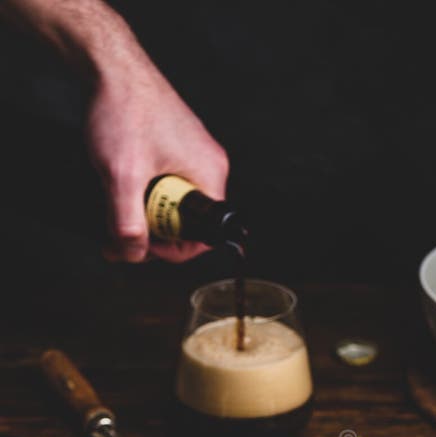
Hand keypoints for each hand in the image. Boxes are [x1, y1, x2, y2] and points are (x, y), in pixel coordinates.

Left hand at [86, 61, 228, 262]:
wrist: (110, 66)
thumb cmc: (123, 110)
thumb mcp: (122, 176)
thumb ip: (127, 223)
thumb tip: (132, 255)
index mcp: (210, 176)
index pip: (203, 237)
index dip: (171, 251)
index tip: (142, 247)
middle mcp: (208, 166)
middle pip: (187, 223)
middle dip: (154, 233)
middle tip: (122, 229)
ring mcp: (194, 155)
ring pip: (174, 204)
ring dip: (145, 212)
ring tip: (118, 201)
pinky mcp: (177, 146)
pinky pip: (167, 184)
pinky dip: (144, 191)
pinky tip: (123, 182)